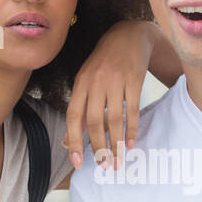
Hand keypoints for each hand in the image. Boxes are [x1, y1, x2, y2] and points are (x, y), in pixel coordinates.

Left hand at [63, 20, 156, 171]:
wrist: (129, 36)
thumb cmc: (104, 64)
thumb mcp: (86, 82)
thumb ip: (78, 111)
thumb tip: (67, 142)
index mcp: (80, 83)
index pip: (73, 116)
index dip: (74, 140)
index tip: (78, 162)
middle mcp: (96, 82)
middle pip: (94, 121)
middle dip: (99, 147)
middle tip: (104, 166)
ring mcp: (116, 80)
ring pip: (114, 119)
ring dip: (116, 143)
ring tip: (118, 160)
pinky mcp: (134, 80)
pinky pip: (132, 110)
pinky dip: (132, 130)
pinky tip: (131, 144)